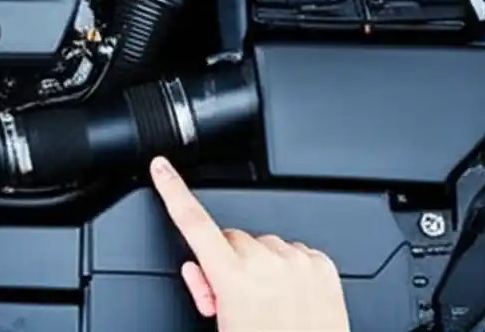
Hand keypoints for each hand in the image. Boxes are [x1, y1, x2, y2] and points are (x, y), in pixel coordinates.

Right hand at [150, 157, 349, 331]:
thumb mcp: (221, 324)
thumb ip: (204, 287)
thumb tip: (200, 267)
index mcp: (233, 278)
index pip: (193, 222)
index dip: (173, 190)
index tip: (162, 167)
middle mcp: (266, 262)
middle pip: (231, 237)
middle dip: (228, 259)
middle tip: (235, 295)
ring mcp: (298, 261)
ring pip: (264, 244)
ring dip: (261, 264)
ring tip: (269, 299)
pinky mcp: (322, 265)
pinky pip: (294, 252)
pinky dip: (289, 268)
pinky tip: (290, 295)